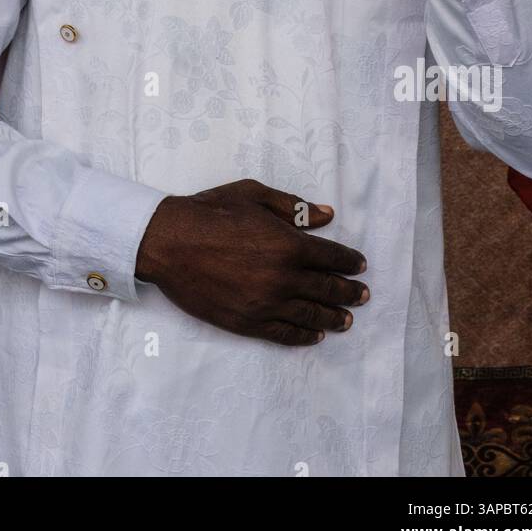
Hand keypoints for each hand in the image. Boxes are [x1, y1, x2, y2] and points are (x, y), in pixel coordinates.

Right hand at [135, 178, 368, 345]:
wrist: (169, 242)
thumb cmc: (210, 212)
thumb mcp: (253, 195)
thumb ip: (293, 206)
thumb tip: (326, 215)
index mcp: (288, 244)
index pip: (331, 256)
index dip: (349, 261)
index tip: (360, 265)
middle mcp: (283, 277)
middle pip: (327, 288)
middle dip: (348, 291)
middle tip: (362, 295)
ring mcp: (266, 303)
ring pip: (310, 314)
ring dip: (333, 316)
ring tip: (346, 319)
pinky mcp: (247, 322)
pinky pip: (284, 333)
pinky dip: (303, 335)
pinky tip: (315, 334)